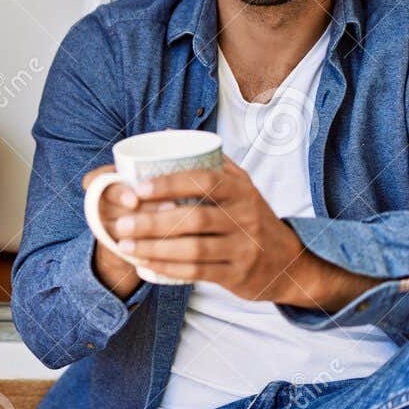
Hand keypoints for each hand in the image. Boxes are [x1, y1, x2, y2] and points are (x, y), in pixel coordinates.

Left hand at [102, 155, 314, 303]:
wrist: (287, 261)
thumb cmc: (249, 216)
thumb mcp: (239, 185)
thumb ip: (208, 160)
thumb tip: (166, 133)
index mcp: (240, 189)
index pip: (204, 181)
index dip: (169, 184)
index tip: (138, 188)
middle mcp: (245, 216)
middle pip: (194, 218)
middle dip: (152, 222)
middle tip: (121, 222)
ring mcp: (243, 248)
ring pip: (193, 249)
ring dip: (154, 248)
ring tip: (125, 244)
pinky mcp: (238, 275)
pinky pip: (197, 272)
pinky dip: (168, 269)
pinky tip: (145, 264)